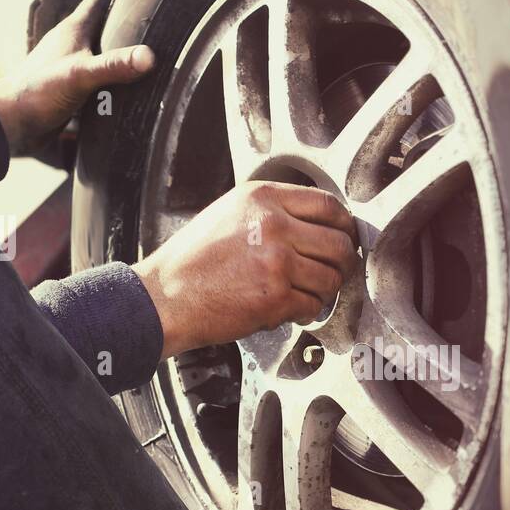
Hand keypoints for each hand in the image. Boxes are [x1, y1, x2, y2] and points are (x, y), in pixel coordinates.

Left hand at [0, 0, 154, 154]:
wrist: (11, 124)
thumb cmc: (38, 92)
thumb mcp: (81, 74)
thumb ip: (114, 65)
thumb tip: (149, 57)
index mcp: (73, 30)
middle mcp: (71, 46)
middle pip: (103, 29)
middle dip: (127, 32)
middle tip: (155, 38)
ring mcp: (70, 69)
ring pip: (100, 58)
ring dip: (119, 63)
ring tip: (147, 70)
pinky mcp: (69, 92)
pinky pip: (96, 85)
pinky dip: (110, 89)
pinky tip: (126, 100)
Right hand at [132, 182, 359, 359]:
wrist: (164, 297)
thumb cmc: (192, 260)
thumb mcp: (230, 213)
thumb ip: (273, 211)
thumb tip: (318, 225)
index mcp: (263, 198)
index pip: (328, 205)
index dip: (345, 226)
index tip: (345, 238)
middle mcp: (274, 225)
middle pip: (339, 243)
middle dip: (343, 263)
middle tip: (334, 272)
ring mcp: (277, 262)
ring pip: (332, 278)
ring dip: (325, 291)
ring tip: (307, 293)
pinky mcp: (275, 298)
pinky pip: (313, 306)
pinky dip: (306, 312)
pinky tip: (288, 308)